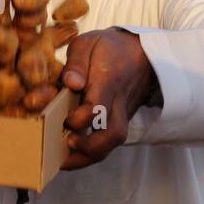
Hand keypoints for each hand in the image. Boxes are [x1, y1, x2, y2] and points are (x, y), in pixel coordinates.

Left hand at [60, 28, 156, 169]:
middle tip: (65, 145)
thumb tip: (70, 83)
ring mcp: (122, 113)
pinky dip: (91, 153)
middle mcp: (119, 101)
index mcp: (108, 80)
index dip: (80, 118)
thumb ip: (76, 63)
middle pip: (112, 134)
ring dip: (88, 156)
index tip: (65, 118)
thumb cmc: (108, 48)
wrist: (141, 53)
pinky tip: (71, 155)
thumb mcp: (88, 43)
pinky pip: (110, 141)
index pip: (99, 107)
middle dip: (88, 147)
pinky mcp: (121, 120)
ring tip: (63, 160)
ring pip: (113, 142)